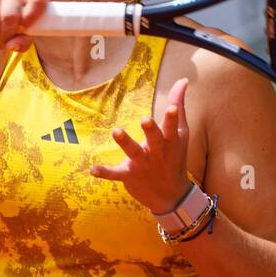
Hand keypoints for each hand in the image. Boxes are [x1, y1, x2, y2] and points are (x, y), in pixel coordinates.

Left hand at [89, 77, 192, 212]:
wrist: (171, 196)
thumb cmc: (175, 157)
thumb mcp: (180, 134)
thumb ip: (178, 106)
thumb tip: (183, 80)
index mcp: (170, 141)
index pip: (172, 127)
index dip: (172, 118)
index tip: (171, 107)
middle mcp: (157, 153)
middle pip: (154, 140)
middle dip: (151, 130)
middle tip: (145, 119)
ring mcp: (143, 164)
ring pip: (133, 153)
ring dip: (125, 142)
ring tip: (116, 131)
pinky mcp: (129, 175)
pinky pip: (116, 174)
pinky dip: (105, 172)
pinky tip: (92, 170)